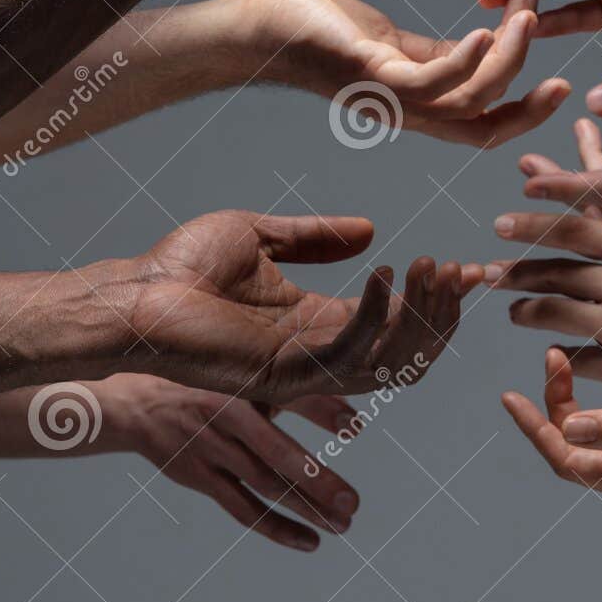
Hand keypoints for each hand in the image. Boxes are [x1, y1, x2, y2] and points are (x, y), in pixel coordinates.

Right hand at [101, 374, 360, 551]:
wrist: (142, 403)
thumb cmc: (210, 385)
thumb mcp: (247, 380)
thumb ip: (295, 394)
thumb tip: (353, 418)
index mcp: (240, 385)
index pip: (289, 396)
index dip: (323, 410)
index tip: (357, 426)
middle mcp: (225, 419)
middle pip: (277, 453)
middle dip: (317, 480)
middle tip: (352, 504)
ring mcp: (210, 451)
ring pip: (263, 485)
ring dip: (304, 508)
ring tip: (341, 525)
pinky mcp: (200, 478)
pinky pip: (242, 508)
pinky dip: (275, 526)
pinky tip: (308, 540)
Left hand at [121, 210, 462, 403]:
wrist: (134, 296)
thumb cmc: (182, 268)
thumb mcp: (260, 237)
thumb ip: (315, 237)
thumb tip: (371, 229)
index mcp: (317, 324)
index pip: (396, 321)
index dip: (435, 298)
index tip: (466, 266)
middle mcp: (320, 354)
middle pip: (409, 349)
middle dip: (442, 312)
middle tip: (457, 267)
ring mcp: (306, 369)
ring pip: (392, 360)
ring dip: (422, 315)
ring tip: (432, 266)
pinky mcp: (287, 372)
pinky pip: (353, 351)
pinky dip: (378, 314)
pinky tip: (386, 271)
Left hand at [243, 0, 570, 146]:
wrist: (263, 28)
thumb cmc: (324, 31)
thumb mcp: (394, 46)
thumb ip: (437, 54)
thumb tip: (481, 48)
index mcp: (418, 107)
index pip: (483, 123)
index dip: (525, 113)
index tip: (559, 84)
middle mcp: (408, 114)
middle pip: (485, 127)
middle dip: (529, 106)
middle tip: (562, 73)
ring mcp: (390, 99)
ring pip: (468, 100)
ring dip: (507, 61)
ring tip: (526, 16)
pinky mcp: (371, 77)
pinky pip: (431, 81)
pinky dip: (466, 58)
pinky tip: (485, 26)